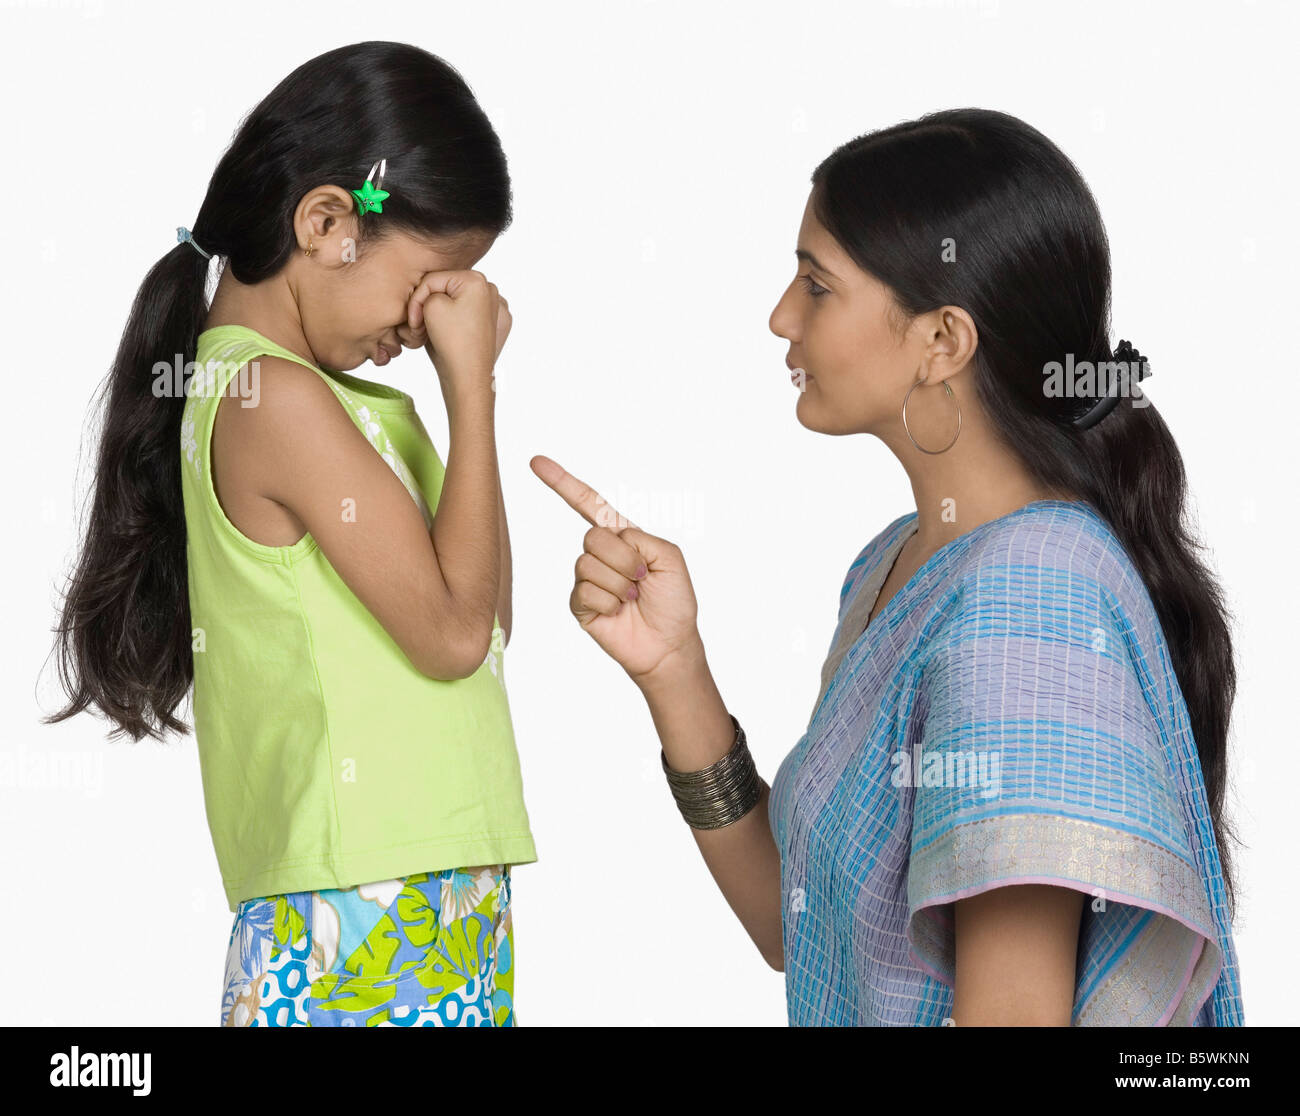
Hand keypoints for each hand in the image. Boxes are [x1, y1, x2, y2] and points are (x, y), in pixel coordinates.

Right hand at [400, 270, 507, 405]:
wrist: (469, 378)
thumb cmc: (451, 343)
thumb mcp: (429, 306)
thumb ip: (427, 291)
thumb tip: (436, 296)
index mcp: (476, 280)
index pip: (432, 280)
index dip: (416, 300)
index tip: (412, 322)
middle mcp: (492, 291)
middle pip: (446, 291)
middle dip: (429, 307)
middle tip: (419, 328)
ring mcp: (498, 309)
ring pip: (458, 304)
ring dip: (442, 315)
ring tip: (433, 333)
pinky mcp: (497, 326)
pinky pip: (470, 318)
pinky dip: (458, 324)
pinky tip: (452, 337)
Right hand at [530, 455, 702, 683]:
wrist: (668, 645)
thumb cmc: (674, 603)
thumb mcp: (671, 559)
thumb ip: (642, 538)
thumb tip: (611, 540)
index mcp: (622, 537)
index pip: (588, 504)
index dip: (563, 483)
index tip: (537, 462)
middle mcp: (602, 554)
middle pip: (592, 537)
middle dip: (623, 559)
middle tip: (642, 578)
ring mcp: (588, 579)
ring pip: (588, 564)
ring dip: (619, 584)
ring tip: (632, 599)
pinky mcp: (579, 604)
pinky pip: (584, 591)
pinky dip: (609, 601)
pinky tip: (619, 611)